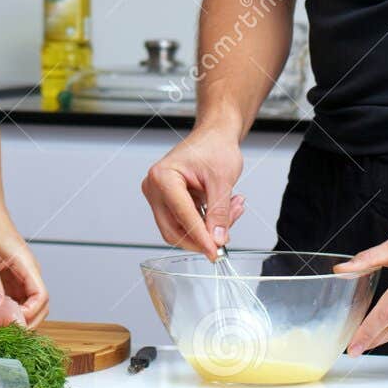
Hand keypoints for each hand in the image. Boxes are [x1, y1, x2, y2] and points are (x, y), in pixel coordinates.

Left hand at [0, 210, 49, 327]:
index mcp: (27, 264)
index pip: (41, 295)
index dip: (30, 313)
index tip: (10, 322)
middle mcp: (30, 274)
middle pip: (41, 306)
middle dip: (26, 322)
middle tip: (2, 332)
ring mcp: (23, 279)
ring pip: (29, 307)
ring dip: (16, 319)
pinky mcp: (14, 282)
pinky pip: (16, 303)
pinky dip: (6, 313)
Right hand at [141, 127, 247, 258]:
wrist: (214, 135)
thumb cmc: (214, 146)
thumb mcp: (222, 181)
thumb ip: (219, 213)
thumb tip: (218, 239)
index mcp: (163, 177)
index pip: (182, 216)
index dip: (201, 237)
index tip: (215, 252)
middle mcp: (154, 188)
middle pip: (174, 230)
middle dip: (203, 236)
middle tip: (225, 238)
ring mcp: (158, 196)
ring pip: (180, 229)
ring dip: (208, 228)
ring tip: (233, 210)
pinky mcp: (167, 201)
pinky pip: (184, 222)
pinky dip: (206, 221)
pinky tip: (225, 209)